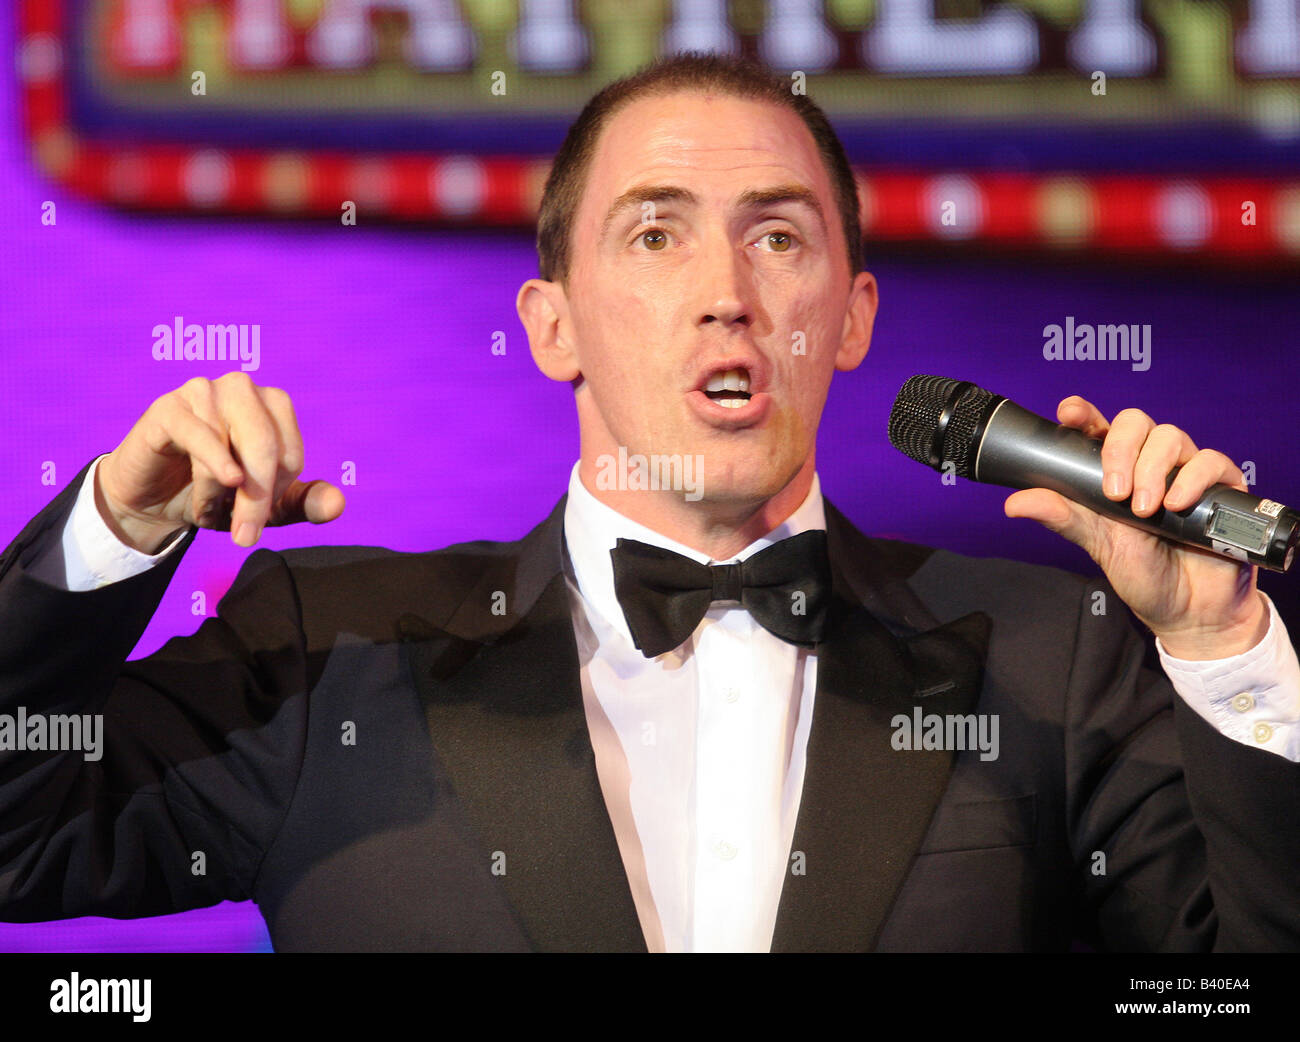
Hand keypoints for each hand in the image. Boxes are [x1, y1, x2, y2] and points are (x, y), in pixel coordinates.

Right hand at [96, 373, 344, 552]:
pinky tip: (217, 486)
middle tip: (244, 535)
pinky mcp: (169, 407)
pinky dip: (210, 466)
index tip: (256, 513)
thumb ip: (305, 503)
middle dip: (257, 496)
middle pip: (266, 444)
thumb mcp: (267, 506)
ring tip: (208, 507)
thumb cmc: (216, 494)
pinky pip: (197, 434)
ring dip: (220, 489)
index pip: (290, 452)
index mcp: (273, 406)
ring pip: (230, 444)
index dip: (275, 491)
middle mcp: (242, 389)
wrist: (154, 502)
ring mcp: (204, 392)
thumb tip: (337, 504)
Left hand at [1003, 395, 1267, 659]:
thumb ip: (1062, 517)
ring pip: (1170, 436)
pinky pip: (1211, 460)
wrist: (1188, 610)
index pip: (1097, 428)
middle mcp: (1148, 463)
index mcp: (1113, 471)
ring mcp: (1185, 471)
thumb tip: (1012, 503)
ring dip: (1152, 470)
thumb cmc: (1141, 572)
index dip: (1083, 413)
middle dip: (1120, 449)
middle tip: (1114, 492)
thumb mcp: (1097, 544)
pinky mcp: (1220, 485)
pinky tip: (1177, 504)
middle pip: (1135, 422)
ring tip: (1144, 510)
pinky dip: (1192, 478)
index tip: (1068, 414)